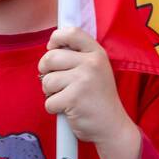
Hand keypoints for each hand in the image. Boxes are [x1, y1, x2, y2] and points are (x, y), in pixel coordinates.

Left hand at [37, 25, 140, 158]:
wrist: (113, 126)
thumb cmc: (98, 98)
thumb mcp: (96, 69)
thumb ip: (78, 56)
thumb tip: (51, 47)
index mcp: (96, 53)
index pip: (71, 32)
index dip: (55, 39)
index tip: (52, 49)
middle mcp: (91, 63)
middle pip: (50, 57)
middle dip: (45, 71)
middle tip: (54, 82)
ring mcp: (83, 80)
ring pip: (46, 81)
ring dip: (50, 93)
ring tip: (65, 97)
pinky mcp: (74, 98)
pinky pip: (48, 101)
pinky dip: (54, 108)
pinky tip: (68, 109)